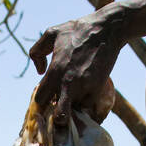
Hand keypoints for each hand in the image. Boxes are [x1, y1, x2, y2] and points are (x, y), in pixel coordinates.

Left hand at [29, 7, 125, 125]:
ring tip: (71, 99)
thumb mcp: (51, 33)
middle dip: (57, 116)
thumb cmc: (78, 29)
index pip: (40, 100)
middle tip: (57, 108)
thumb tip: (39, 71)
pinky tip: (83, 94)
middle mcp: (68, 83)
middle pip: (59, 116)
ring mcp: (85, 87)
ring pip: (75, 111)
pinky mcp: (98, 88)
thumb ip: (37, 52)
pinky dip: (85, 104)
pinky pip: (88, 106)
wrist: (107, 29)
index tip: (45, 99)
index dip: (41, 102)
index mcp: (55, 70)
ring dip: (72, 108)